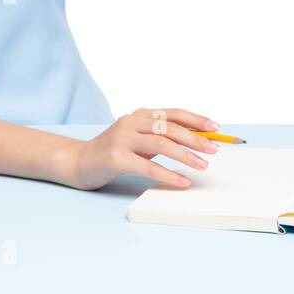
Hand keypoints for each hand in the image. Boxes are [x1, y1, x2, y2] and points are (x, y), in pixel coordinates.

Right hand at [64, 107, 221, 190]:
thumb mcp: (138, 139)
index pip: (173, 113)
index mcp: (139, 114)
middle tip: (214, 149)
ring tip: (203, 165)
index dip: (196, 119)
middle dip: (195, 138)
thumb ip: (160, 136)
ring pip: (161, 143)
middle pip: (169, 127)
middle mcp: (131, 121)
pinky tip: (182, 181)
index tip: (216, 128)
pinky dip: (168, 174)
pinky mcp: (116, 157)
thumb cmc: (113, 152)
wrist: (78, 162)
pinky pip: (147, 166)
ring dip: (186, 155)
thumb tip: (196, 140)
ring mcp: (122, 138)